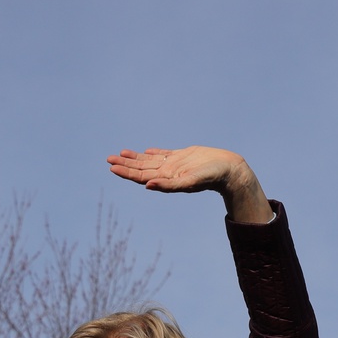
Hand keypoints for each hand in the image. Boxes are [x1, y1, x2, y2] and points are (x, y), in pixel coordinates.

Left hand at [107, 147, 270, 223]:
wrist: (229, 170)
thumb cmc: (211, 178)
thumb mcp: (189, 182)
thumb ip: (169, 186)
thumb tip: (147, 186)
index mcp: (166, 180)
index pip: (141, 176)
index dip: (126, 172)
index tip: (112, 167)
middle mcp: (168, 173)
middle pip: (141, 168)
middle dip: (125, 164)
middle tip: (108, 159)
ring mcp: (175, 164)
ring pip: (149, 161)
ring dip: (134, 158)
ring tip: (119, 154)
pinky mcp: (183, 156)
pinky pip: (165, 154)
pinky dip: (153, 153)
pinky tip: (145, 151)